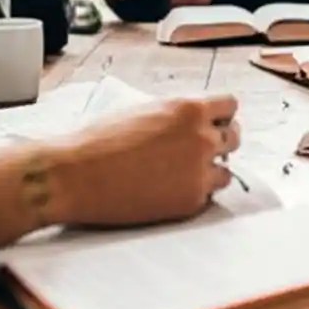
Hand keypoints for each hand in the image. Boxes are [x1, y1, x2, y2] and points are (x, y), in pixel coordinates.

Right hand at [49, 95, 240, 225]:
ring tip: (181, 172)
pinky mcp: (190, 202)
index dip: (220, 114)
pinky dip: (194, 193)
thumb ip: (175, 114)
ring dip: (210, 170)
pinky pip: (207, 196)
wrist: (73, 176)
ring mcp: (199, 173)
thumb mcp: (143, 110)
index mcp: (189, 109)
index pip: (230, 105)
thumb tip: (194, 120)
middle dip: (219, 141)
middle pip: (234, 137)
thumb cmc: (98, 140)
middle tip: (198, 149)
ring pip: (226, 171)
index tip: (212, 122)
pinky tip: (168, 189)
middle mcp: (201, 139)